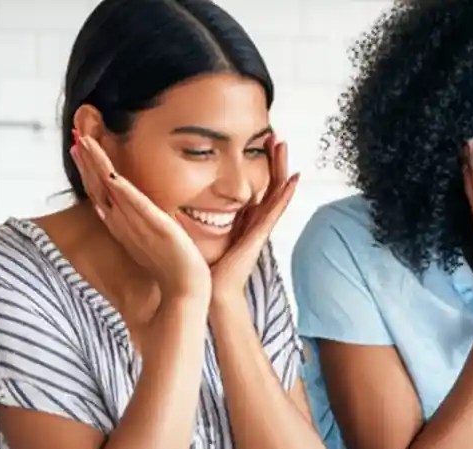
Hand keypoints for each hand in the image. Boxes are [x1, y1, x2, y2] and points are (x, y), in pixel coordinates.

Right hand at [71, 134, 209, 300]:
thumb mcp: (153, 242)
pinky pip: (137, 207)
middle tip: (76, 136)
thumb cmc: (171, 271)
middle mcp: (125, 224)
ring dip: (97, 166)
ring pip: (111, 191)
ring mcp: (137, 226)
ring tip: (84, 142)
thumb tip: (143, 214)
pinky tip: (113, 177)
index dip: (90, 171)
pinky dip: (124, 192)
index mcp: (124, 226)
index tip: (80, 148)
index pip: (102, 193)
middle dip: (87, 162)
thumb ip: (143, 226)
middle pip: (100, 188)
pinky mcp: (156, 229)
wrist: (184, 293)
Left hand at [209, 135, 299, 305]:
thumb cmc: (204, 264)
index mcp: (243, 218)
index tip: (258, 141)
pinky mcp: (260, 234)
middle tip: (275, 134)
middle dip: (273, 159)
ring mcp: (260, 227)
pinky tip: (294, 179)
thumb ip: (195, 214)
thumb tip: (178, 197)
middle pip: (270, 183)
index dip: (259, 164)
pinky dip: (286, 194)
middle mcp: (255, 220)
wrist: (210, 289)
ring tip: (284, 145)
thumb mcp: (198, 230)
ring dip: (282, 167)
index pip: (256, 185)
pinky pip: (276, 209)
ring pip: (276, 191)